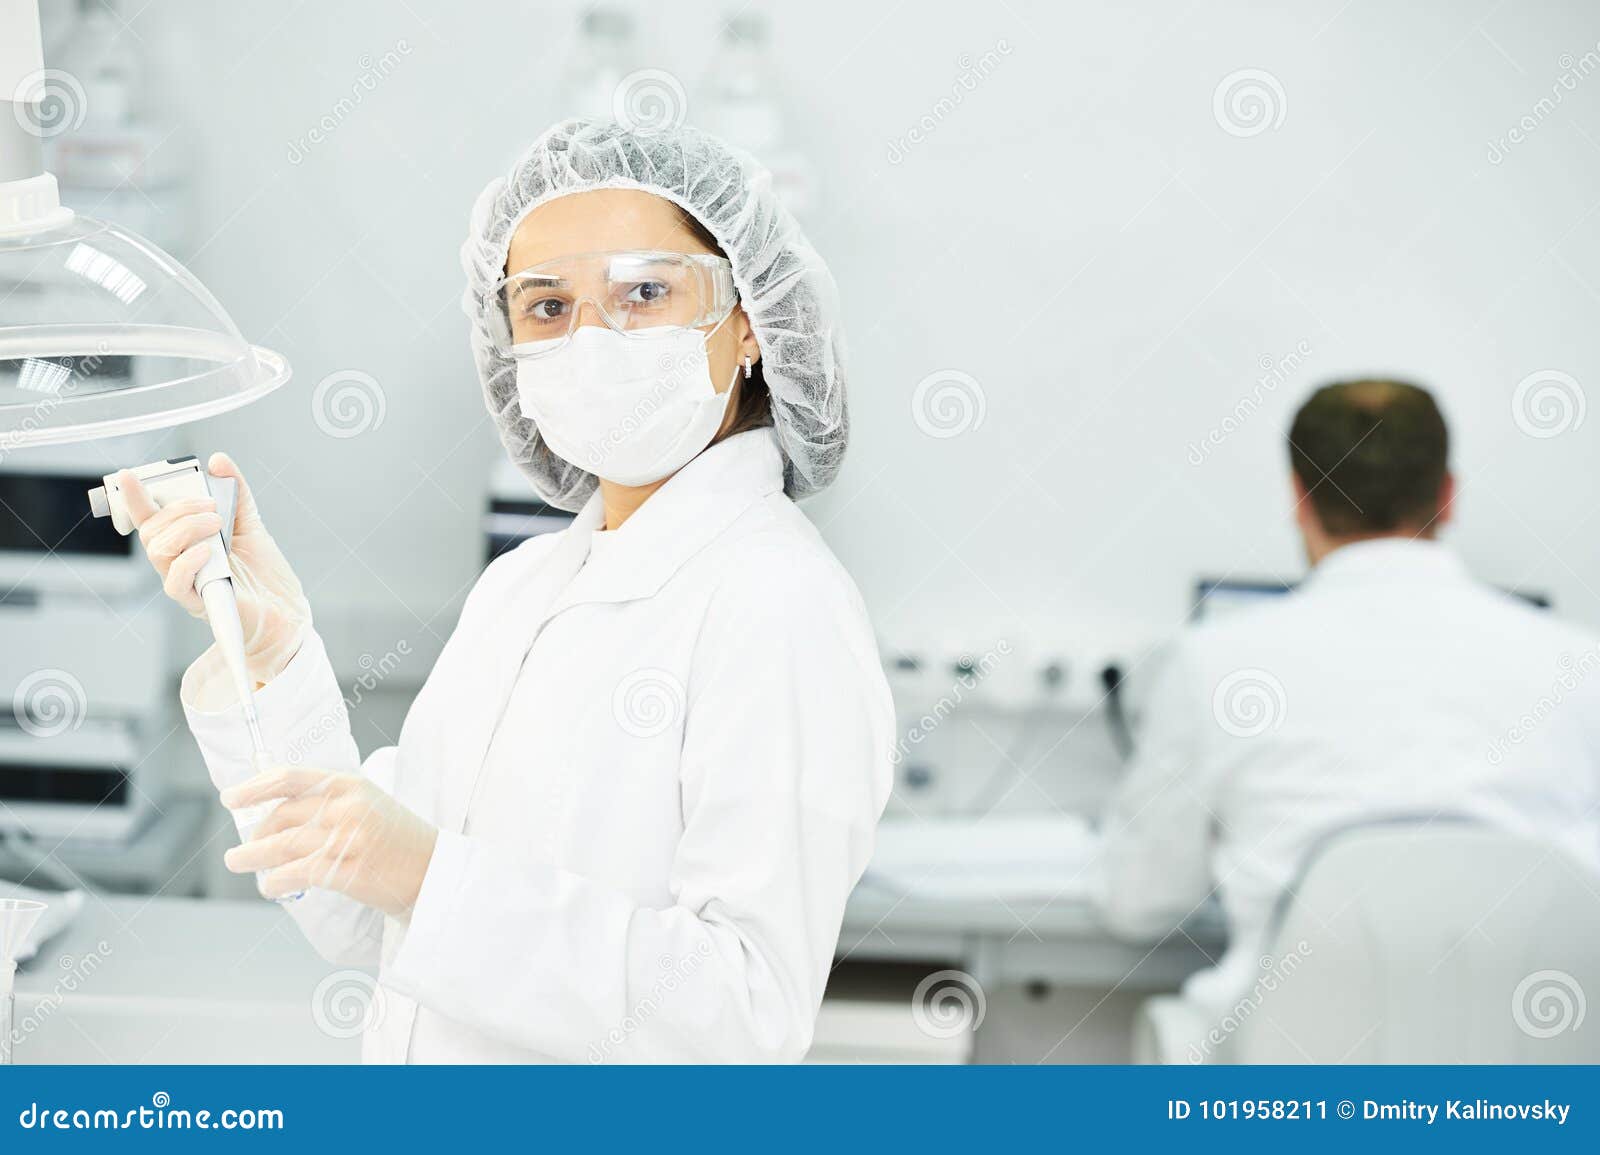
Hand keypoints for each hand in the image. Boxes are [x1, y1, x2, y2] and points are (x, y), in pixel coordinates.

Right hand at [119, 452, 310, 683]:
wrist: (285, 609)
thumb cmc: (264, 571)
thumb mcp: (251, 523)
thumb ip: (235, 492)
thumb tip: (219, 460)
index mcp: (185, 542)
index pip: (151, 518)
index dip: (135, 498)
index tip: (129, 476)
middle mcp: (179, 562)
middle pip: (152, 532)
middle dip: (179, 510)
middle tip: (212, 507)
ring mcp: (186, 583)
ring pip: (159, 552)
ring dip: (186, 529)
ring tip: (218, 525)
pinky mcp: (197, 603)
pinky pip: (176, 583)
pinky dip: (188, 561)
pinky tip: (208, 551)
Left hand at [221, 767, 437, 916]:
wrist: (433, 871)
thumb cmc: (399, 841)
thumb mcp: (370, 805)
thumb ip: (330, 803)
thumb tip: (278, 813)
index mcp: (350, 785)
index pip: (290, 778)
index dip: (255, 787)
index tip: (231, 798)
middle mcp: (347, 807)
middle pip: (282, 816)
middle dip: (255, 833)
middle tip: (243, 849)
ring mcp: (347, 838)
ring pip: (281, 845)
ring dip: (252, 857)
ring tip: (239, 862)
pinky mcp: (346, 870)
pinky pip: (295, 873)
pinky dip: (275, 880)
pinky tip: (270, 885)